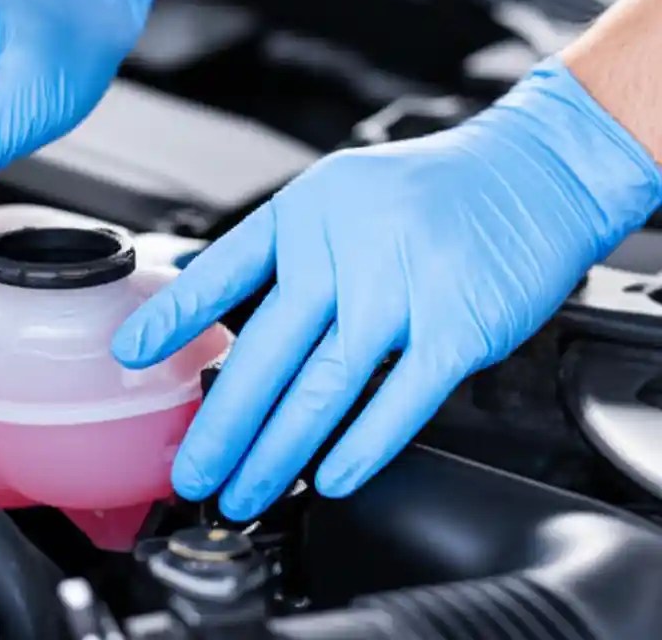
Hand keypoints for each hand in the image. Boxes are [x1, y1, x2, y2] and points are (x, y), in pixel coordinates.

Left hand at [112, 58, 661, 518]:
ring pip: (324, 387)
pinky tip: (329, 478)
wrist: (532, 171)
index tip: (130, 355)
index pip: (223, 270)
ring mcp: (404, 287)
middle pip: (267, 352)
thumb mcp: (337, 195)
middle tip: (192, 473)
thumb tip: (212, 316)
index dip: (173, 316)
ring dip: (278, 451)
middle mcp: (346, 248)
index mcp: (306, 213)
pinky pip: (401, 401)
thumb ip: (280, 255)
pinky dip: (362, 447)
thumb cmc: (430, 191)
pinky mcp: (459, 326)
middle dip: (222, 424)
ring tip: (246, 491)